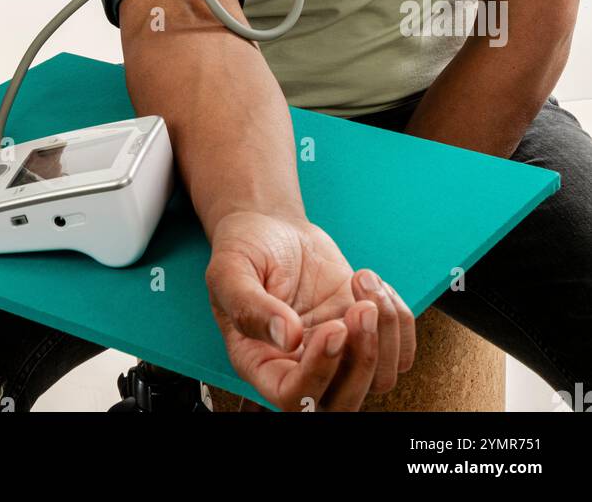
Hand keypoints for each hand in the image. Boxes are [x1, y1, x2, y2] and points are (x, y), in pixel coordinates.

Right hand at [205, 211, 416, 411]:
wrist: (272, 228)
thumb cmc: (247, 249)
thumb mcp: (231, 269)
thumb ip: (250, 306)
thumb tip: (288, 338)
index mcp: (261, 362)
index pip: (295, 398)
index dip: (320, 372)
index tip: (333, 327)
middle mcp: (300, 367)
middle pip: (344, 403)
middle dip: (363, 359)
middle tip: (361, 307)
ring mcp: (337, 354)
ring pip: (380, 380)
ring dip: (384, 332)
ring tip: (362, 282)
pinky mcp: (362, 334)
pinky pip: (400, 352)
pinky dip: (398, 319)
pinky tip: (370, 283)